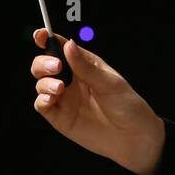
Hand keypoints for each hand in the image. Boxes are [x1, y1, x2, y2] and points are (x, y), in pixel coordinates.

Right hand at [30, 29, 165, 174]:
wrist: (133, 139)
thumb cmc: (128, 106)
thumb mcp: (110, 83)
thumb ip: (86, 67)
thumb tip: (68, 44)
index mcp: (86, 65)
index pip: (63, 48)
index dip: (48, 39)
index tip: (40, 35)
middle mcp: (72, 79)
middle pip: (45, 64)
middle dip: (43, 62)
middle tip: (56, 67)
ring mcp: (64, 98)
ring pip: (40, 83)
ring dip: (44, 82)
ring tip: (59, 87)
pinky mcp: (59, 116)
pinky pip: (42, 104)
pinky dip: (42, 99)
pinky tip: (52, 99)